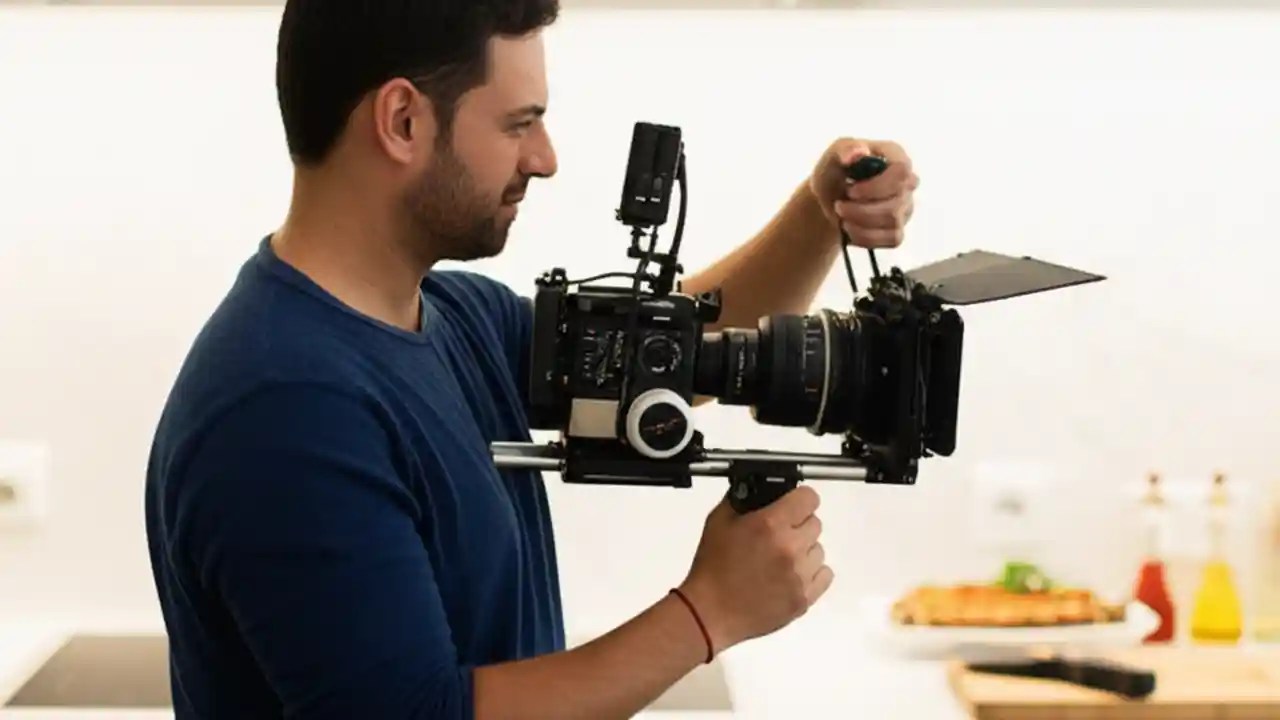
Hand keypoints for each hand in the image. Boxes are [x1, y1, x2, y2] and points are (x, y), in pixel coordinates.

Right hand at [676, 487, 830, 654]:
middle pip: (815, 524)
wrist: (710, 611)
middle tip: (778, 536)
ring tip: (780, 560)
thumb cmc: (712, 568)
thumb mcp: (718, 521)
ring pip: (819, 550)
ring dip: (804, 550)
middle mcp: (790, 548)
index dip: (800, 499)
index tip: (793, 505)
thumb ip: (741, 499)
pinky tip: (791, 575)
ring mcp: (800, 575)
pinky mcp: (804, 599)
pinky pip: (825, 575)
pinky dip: (812, 573)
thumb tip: (757, 489)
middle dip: (798, 525)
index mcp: (770, 524)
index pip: (809, 498)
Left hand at [808, 138, 918, 248]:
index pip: (902, 171)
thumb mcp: (833, 155)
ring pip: (893, 222)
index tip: (851, 191)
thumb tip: (859, 151)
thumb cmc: (835, 170)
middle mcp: (907, 181)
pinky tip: (850, 229)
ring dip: (860, 223)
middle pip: (896, 202)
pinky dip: (866, 238)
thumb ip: (845, 149)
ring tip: (842, 215)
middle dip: (861, 209)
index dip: (877, 186)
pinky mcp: (899, 229)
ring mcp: (906, 206)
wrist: (830, 197)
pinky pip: (892, 239)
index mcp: (896, 156)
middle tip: (839, 205)